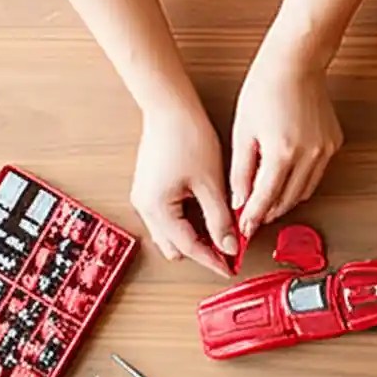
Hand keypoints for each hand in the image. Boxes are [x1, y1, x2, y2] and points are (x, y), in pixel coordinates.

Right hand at [130, 105, 236, 276]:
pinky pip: (170, 217)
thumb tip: (230, 247)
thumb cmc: (186, 137)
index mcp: (157, 209)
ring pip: (172, 233)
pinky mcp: (150, 189)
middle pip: (176, 245)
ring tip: (224, 228)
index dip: (213, 260)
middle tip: (231, 248)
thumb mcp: (210, 184)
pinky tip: (209, 212)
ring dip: (196, 235)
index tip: (232, 268)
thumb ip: (220, 220)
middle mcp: (145, 207)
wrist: (169, 107)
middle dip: (203, 250)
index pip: (189, 247)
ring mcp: (145, 198)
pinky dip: (189, 221)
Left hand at [231, 39, 343, 237]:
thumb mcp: (242, 131)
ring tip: (267, 200)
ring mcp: (325, 151)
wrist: (296, 62)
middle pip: (288, 200)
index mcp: (282, 153)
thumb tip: (240, 200)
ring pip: (305, 191)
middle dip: (269, 212)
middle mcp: (309, 155)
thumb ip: (241, 171)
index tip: (245, 229)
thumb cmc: (266, 87)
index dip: (253, 218)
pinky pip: (316, 174)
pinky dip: (300, 182)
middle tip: (254, 218)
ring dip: (286, 200)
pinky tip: (286, 178)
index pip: (265, 199)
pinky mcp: (333, 144)